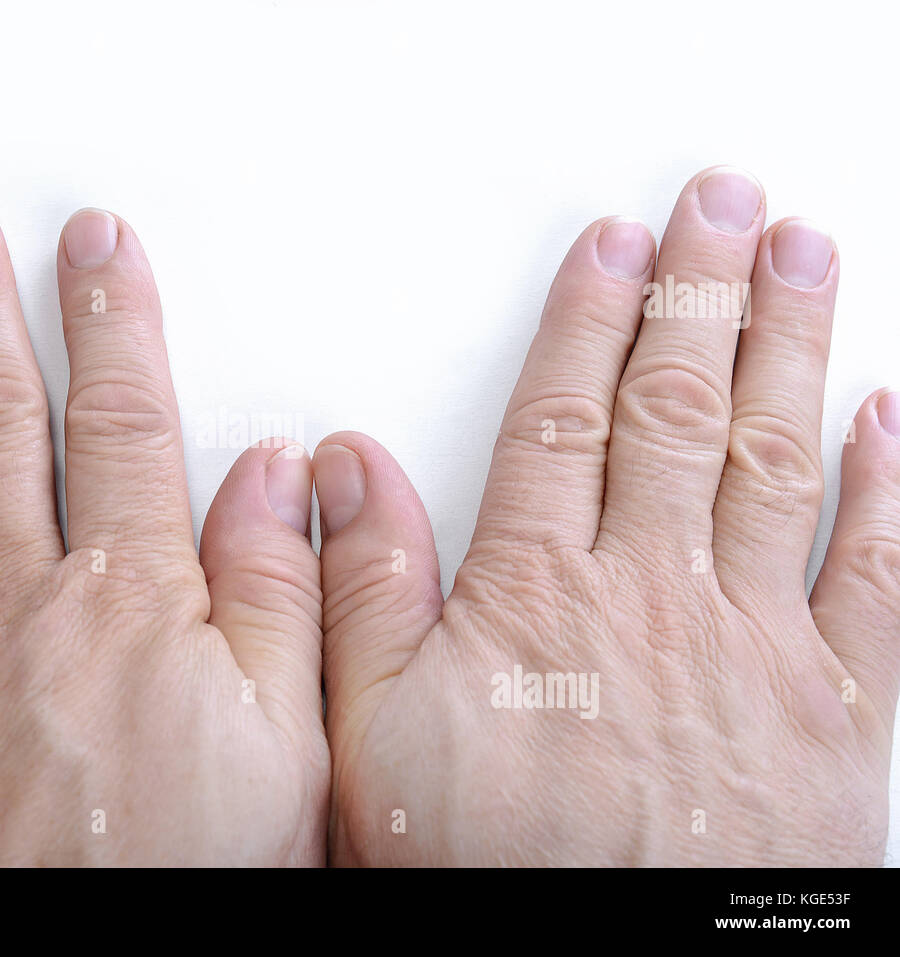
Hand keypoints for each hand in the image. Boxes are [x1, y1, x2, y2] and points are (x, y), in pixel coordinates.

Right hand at [319, 167, 896, 864]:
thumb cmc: (483, 875)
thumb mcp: (368, 738)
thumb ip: (358, 593)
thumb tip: (344, 470)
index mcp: (539, 594)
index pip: (565, 415)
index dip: (589, 319)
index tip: (613, 246)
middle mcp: (653, 596)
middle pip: (676, 409)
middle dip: (699, 292)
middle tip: (721, 202)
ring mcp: (754, 646)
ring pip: (771, 458)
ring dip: (786, 345)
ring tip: (800, 252)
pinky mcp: (835, 715)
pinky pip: (871, 575)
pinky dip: (885, 486)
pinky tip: (885, 414)